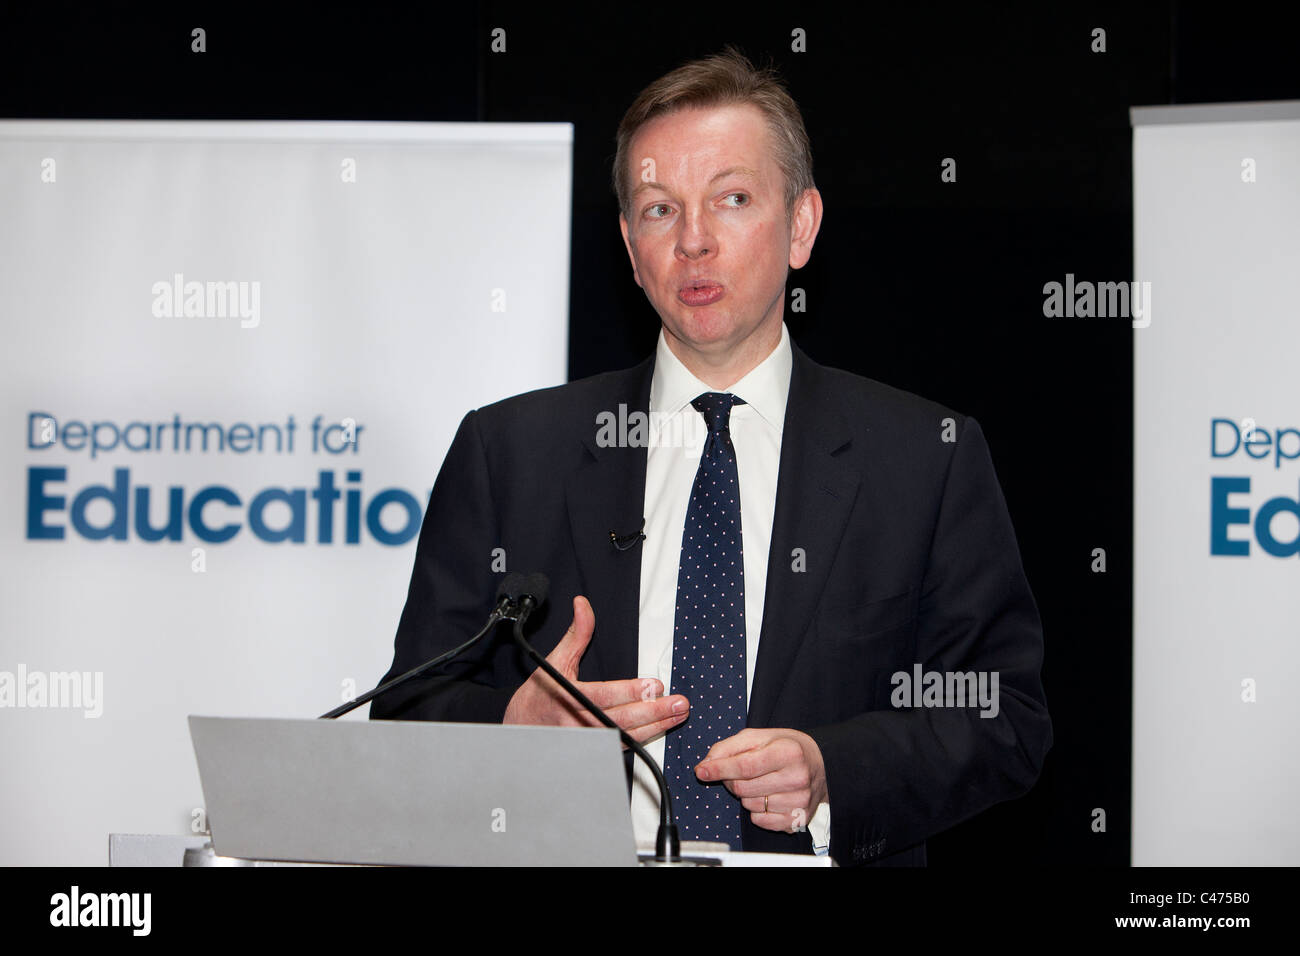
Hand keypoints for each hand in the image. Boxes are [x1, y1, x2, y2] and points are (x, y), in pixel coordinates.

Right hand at [503, 595, 688, 745]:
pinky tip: (660, 728)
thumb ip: (576, 634)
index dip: (631, 692)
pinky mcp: (593, 752)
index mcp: (569, 697)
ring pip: (624, 737)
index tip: (654, 685)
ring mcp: (586, 742)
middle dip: (653, 712)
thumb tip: (583, 605)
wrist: (519, 729)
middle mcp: (578, 723)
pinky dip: (643, 738)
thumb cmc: (537, 696)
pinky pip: (621, 748)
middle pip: (620, 720)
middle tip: (678, 703)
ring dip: (654, 727)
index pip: (604, 696)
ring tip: (676, 715)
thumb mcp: (554, 661)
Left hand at [695, 728, 827, 832]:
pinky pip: (760, 820)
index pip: (745, 765)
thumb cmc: (788, 748)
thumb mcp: (760, 736)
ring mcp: (799, 801)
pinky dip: (756, 810)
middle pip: (743, 787)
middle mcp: (797, 778)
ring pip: (749, 805)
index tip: (701, 770)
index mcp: (788, 752)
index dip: (719, 769)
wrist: (822, 764)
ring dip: (745, 795)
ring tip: (760, 782)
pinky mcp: (798, 819)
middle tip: (740, 772)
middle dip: (732, 780)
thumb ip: (729, 747)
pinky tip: (768, 797)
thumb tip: (705, 765)